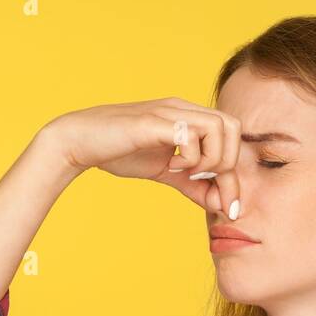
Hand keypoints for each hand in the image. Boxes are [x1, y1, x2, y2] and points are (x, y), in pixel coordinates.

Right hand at [41, 97, 242, 218]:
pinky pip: (190, 135)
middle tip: (204, 183)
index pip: (232, 138)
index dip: (235, 175)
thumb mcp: (165, 173)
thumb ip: (192, 185)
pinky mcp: (154, 122)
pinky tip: (171, 164)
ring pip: (218, 127)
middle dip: (227, 165)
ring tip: (185, 171)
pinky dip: (189, 156)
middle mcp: (183, 109)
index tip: (228, 206)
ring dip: (209, 159)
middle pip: (233, 127)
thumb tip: (219, 204)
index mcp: (189, 118)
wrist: (80, 141)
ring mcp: (169, 112)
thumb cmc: (120, 152)